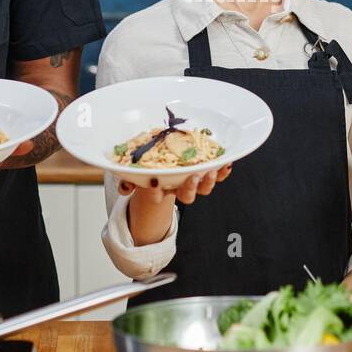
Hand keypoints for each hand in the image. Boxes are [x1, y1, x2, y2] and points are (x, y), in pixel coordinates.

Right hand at [117, 164, 232, 205]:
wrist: (161, 156)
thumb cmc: (146, 161)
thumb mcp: (134, 166)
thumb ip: (128, 175)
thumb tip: (124, 187)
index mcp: (159, 187)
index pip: (155, 194)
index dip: (154, 193)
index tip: (153, 184)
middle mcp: (177, 187)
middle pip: (186, 196)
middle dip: (190, 188)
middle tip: (192, 178)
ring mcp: (192, 181)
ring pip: (203, 188)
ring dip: (207, 182)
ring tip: (210, 171)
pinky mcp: (205, 173)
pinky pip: (216, 175)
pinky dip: (222, 171)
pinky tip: (227, 164)